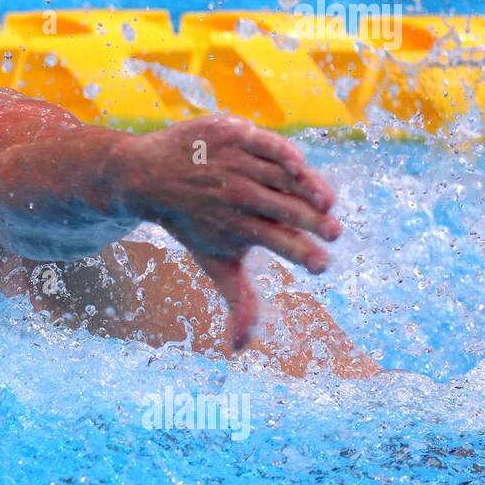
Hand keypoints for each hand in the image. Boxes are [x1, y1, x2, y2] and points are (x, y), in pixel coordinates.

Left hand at [126, 115, 340, 349]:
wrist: (149, 175)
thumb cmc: (193, 223)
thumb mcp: (215, 262)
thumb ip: (240, 301)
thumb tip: (239, 350)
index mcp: (240, 228)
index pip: (278, 244)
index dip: (302, 254)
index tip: (321, 265)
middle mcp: (237, 196)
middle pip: (283, 211)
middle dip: (312, 223)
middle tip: (335, 233)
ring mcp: (236, 164)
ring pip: (280, 177)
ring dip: (307, 189)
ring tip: (328, 203)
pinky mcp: (236, 134)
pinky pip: (267, 144)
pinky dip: (284, 155)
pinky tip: (301, 168)